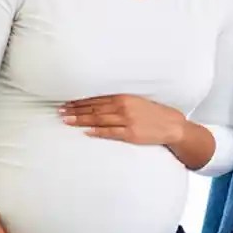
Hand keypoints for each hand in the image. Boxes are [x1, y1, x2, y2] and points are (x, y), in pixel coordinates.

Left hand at [60, 95, 185, 145]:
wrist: (171, 125)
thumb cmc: (153, 113)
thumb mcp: (136, 102)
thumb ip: (118, 102)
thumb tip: (98, 104)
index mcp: (124, 98)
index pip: (97, 99)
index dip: (80, 101)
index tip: (66, 102)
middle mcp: (123, 107)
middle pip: (94, 109)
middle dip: (75, 110)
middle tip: (60, 110)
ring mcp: (127, 121)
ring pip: (98, 120)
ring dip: (81, 120)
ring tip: (66, 120)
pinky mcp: (130, 134)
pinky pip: (110, 132)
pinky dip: (97, 132)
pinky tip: (86, 131)